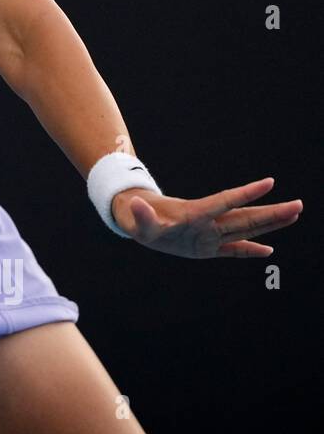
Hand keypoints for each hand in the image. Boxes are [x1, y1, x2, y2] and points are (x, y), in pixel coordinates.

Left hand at [111, 179, 302, 257]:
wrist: (136, 220)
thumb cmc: (134, 217)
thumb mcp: (135, 219)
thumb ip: (141, 216)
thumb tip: (136, 204)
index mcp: (193, 215)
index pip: (224, 202)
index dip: (245, 193)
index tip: (269, 182)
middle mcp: (207, 224)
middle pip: (244, 217)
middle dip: (271, 212)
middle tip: (298, 204)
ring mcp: (208, 235)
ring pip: (245, 229)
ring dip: (269, 224)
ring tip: (294, 214)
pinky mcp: (205, 248)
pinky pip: (232, 250)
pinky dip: (249, 250)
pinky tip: (268, 250)